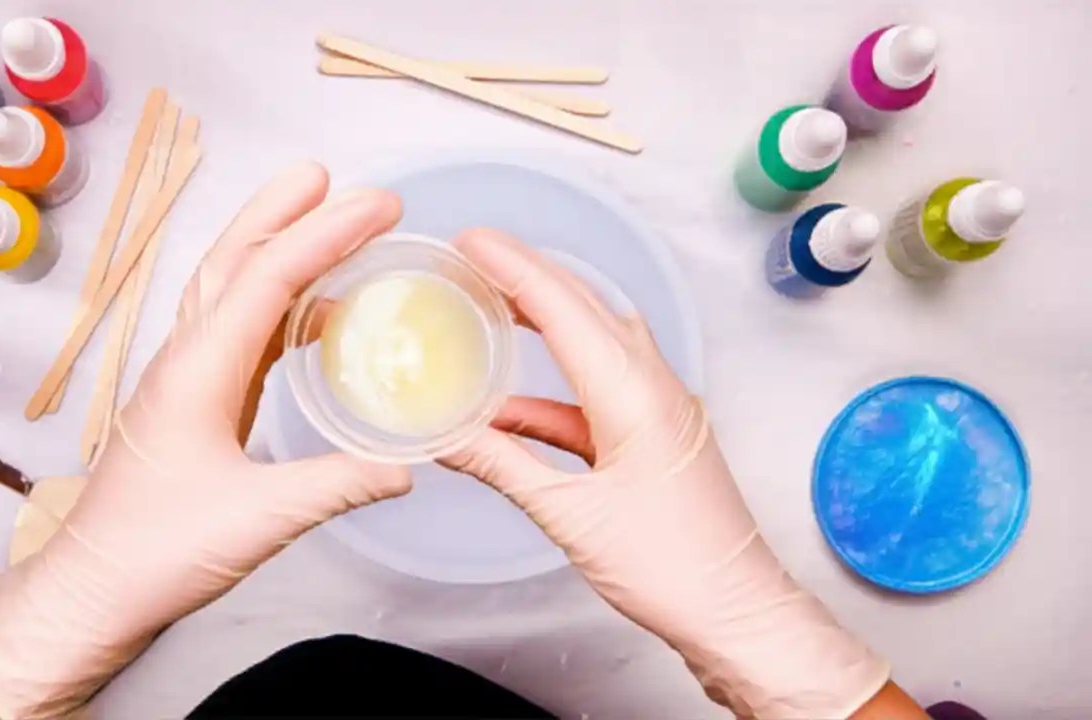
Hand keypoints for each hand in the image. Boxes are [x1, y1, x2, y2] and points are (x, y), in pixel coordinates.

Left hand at [0, 163, 412, 717]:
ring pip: (229, 287)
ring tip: (325, 220)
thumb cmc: (156, 554)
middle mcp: (186, 358)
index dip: (325, 235)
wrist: (92, 589)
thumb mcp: (257, 522)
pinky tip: (315, 316)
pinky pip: (239, 328)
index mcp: (198, 371)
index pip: (267, 279)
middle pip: (234, 259)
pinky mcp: (194, 399)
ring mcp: (186, 376)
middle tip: (332, 175)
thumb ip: (335, 487)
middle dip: (283, 210)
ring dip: (274, 245)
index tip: (378, 206)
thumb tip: (405, 468)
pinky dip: (279, 302)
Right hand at [443, 229, 889, 719]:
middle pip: (583, 310)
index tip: (471, 240)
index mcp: (634, 393)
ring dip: (543, 323)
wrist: (737, 613)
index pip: (563, 308)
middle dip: (527, 277)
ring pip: (593, 346)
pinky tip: (508, 407)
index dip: (513, 268)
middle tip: (473, 257)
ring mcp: (658, 410)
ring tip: (489, 307)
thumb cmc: (672, 568)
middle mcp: (652, 386)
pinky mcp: (654, 437)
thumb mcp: (571, 517)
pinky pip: (596, 395)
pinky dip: (551, 393)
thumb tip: (445, 437)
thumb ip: (502, 467)